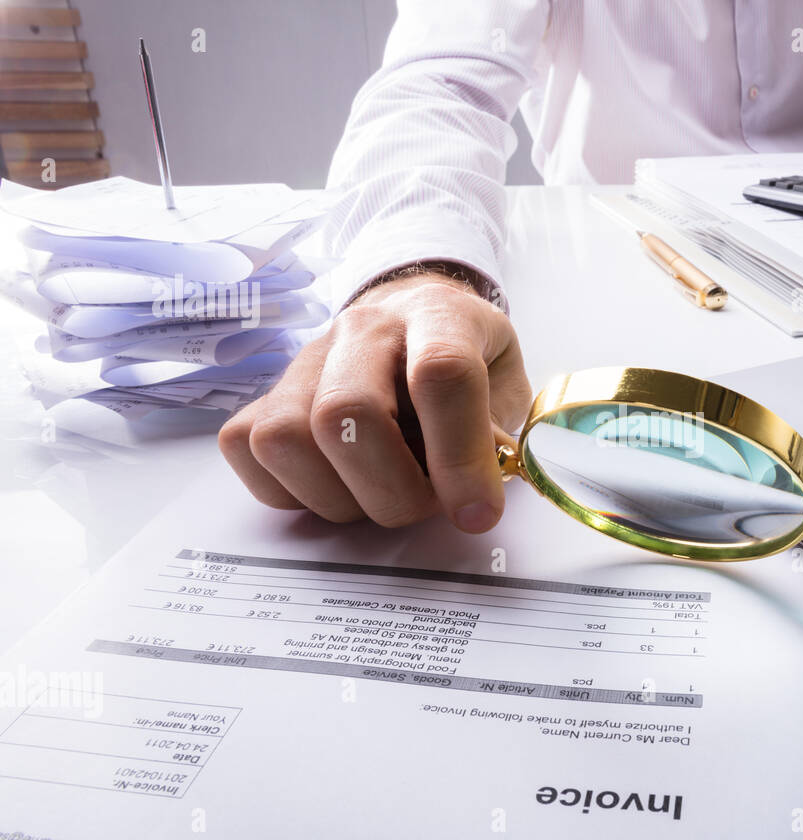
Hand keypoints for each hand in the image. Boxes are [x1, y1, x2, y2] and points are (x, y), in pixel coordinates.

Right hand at [218, 270, 531, 531]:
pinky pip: (248, 451)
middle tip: (427, 504)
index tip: (478, 513)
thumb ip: (497, 437)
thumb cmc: (469, 360)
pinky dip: (293, 490)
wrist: (415, 316)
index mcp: (439, 315)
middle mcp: (364, 328)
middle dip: (393, 489)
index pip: (441, 375)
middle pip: (347, 413)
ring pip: (287, 438)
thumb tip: (470, 493)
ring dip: (340, 496)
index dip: (460, 458)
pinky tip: (339, 484)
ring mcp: (307, 356)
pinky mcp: (266, 391)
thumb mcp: (506, 388)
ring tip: (380, 493)